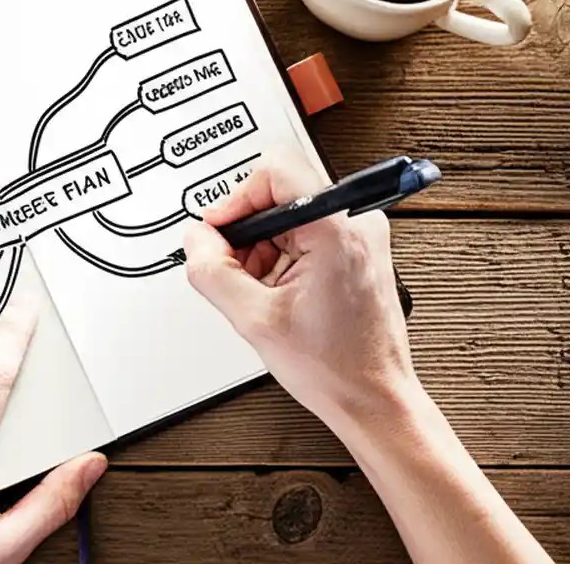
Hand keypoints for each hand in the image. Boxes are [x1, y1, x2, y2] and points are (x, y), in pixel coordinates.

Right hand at [182, 156, 415, 431]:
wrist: (373, 398)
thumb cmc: (336, 367)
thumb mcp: (254, 319)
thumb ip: (212, 271)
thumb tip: (196, 240)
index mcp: (338, 229)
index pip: (275, 171)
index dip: (236, 199)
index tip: (220, 229)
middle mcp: (358, 222)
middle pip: (280, 192)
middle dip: (247, 229)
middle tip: (235, 267)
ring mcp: (362, 235)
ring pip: (289, 213)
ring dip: (262, 245)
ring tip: (259, 287)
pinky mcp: (358, 249)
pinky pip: (305, 232)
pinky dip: (281, 255)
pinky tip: (276, 290)